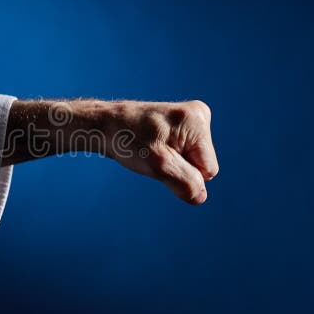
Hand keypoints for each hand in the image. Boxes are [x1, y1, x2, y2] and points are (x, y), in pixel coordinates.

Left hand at [102, 100, 218, 203]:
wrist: (105, 125)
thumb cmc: (128, 140)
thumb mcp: (158, 164)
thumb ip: (184, 181)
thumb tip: (200, 197)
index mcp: (198, 121)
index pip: (209, 170)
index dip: (185, 174)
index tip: (160, 159)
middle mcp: (199, 116)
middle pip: (203, 166)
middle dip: (179, 168)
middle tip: (153, 155)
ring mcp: (191, 121)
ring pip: (193, 162)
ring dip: (173, 164)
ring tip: (151, 150)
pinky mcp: (182, 127)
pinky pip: (185, 156)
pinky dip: (169, 158)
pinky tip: (152, 148)